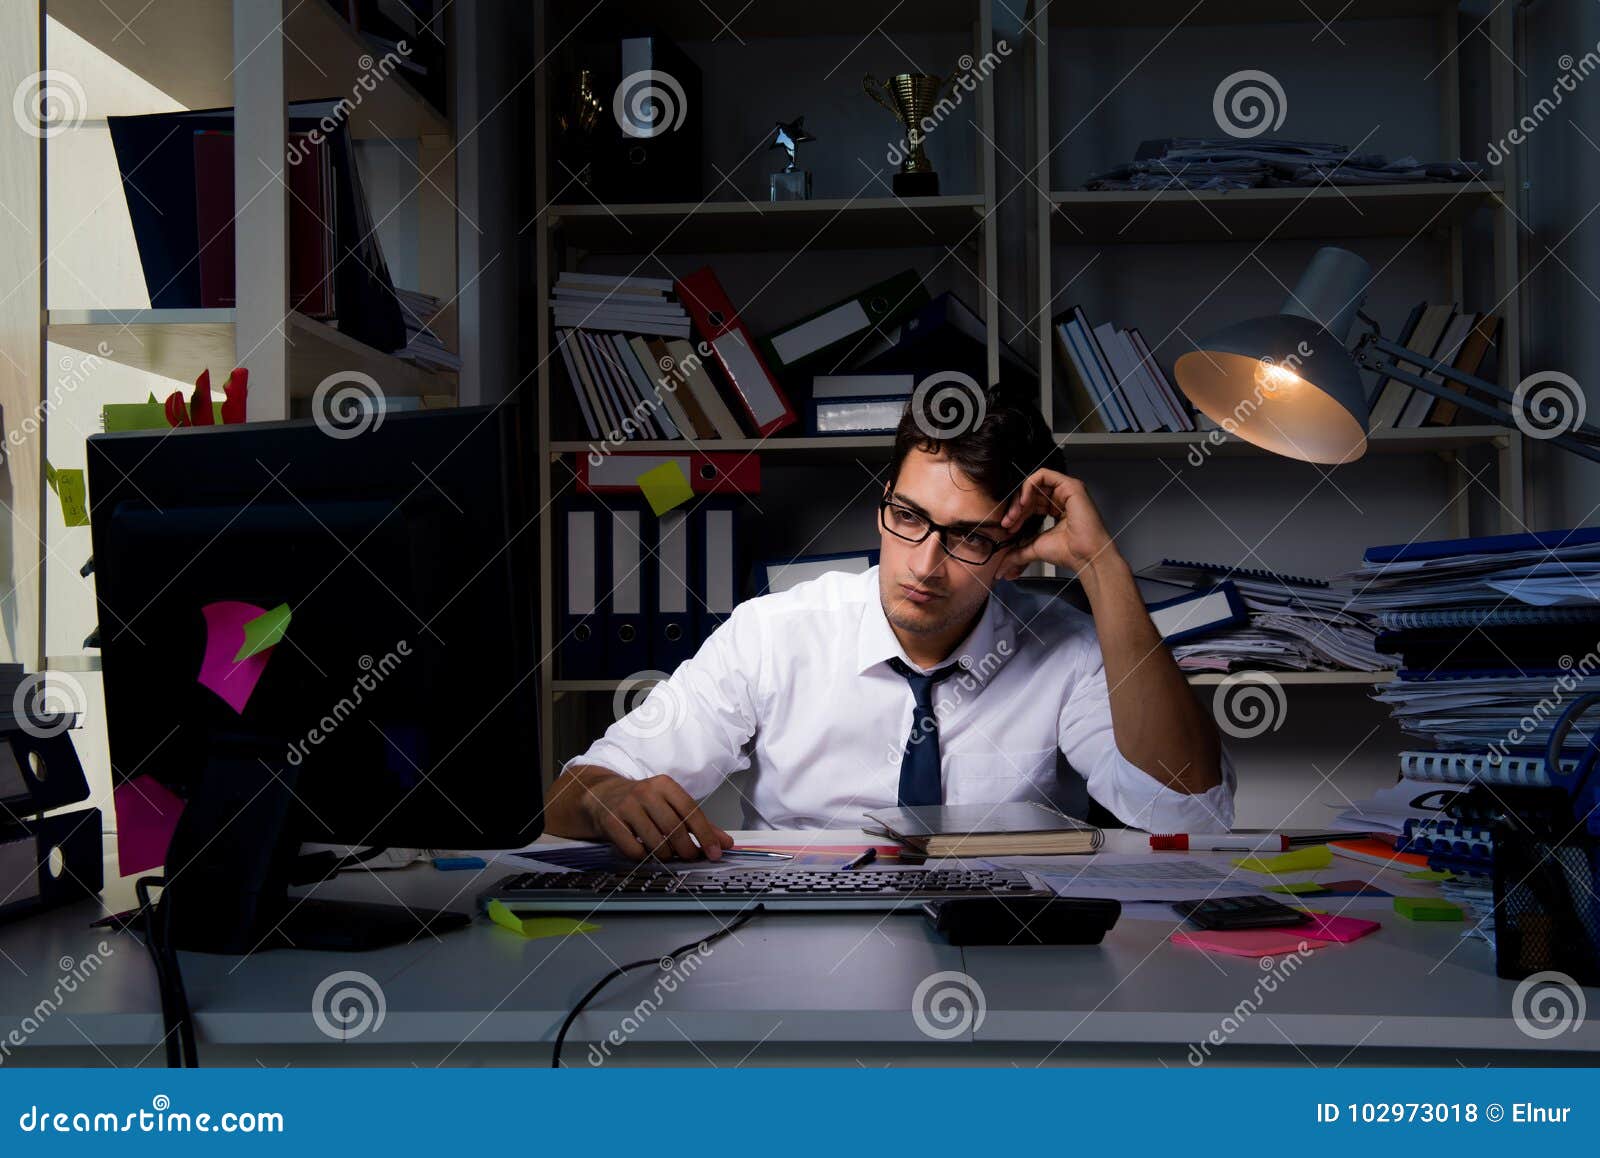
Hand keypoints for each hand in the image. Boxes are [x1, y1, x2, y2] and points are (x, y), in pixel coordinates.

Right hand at [581, 773, 734, 861]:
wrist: (602, 796)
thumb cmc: (642, 803)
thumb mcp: (670, 805)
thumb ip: (698, 823)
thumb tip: (724, 842)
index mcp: (665, 785)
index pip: (691, 811)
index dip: (705, 834)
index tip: (715, 852)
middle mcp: (645, 792)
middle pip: (674, 827)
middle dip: (687, 848)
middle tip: (691, 857)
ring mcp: (626, 806)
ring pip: (655, 841)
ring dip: (665, 855)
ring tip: (667, 855)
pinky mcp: (611, 821)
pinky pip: (633, 849)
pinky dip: (643, 856)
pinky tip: (644, 851)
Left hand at [996, 469, 1117, 577]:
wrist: (1084, 556)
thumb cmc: (1068, 552)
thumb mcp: (1035, 548)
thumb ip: (1017, 553)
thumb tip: (1002, 567)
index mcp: (1057, 509)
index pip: (1031, 504)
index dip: (1017, 513)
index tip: (1008, 527)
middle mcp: (1062, 498)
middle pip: (1031, 494)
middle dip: (1015, 508)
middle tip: (1007, 523)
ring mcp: (1067, 490)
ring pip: (1035, 484)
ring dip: (1020, 499)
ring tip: (1014, 515)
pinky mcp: (1070, 485)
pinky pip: (1043, 475)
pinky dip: (1029, 486)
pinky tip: (1023, 503)